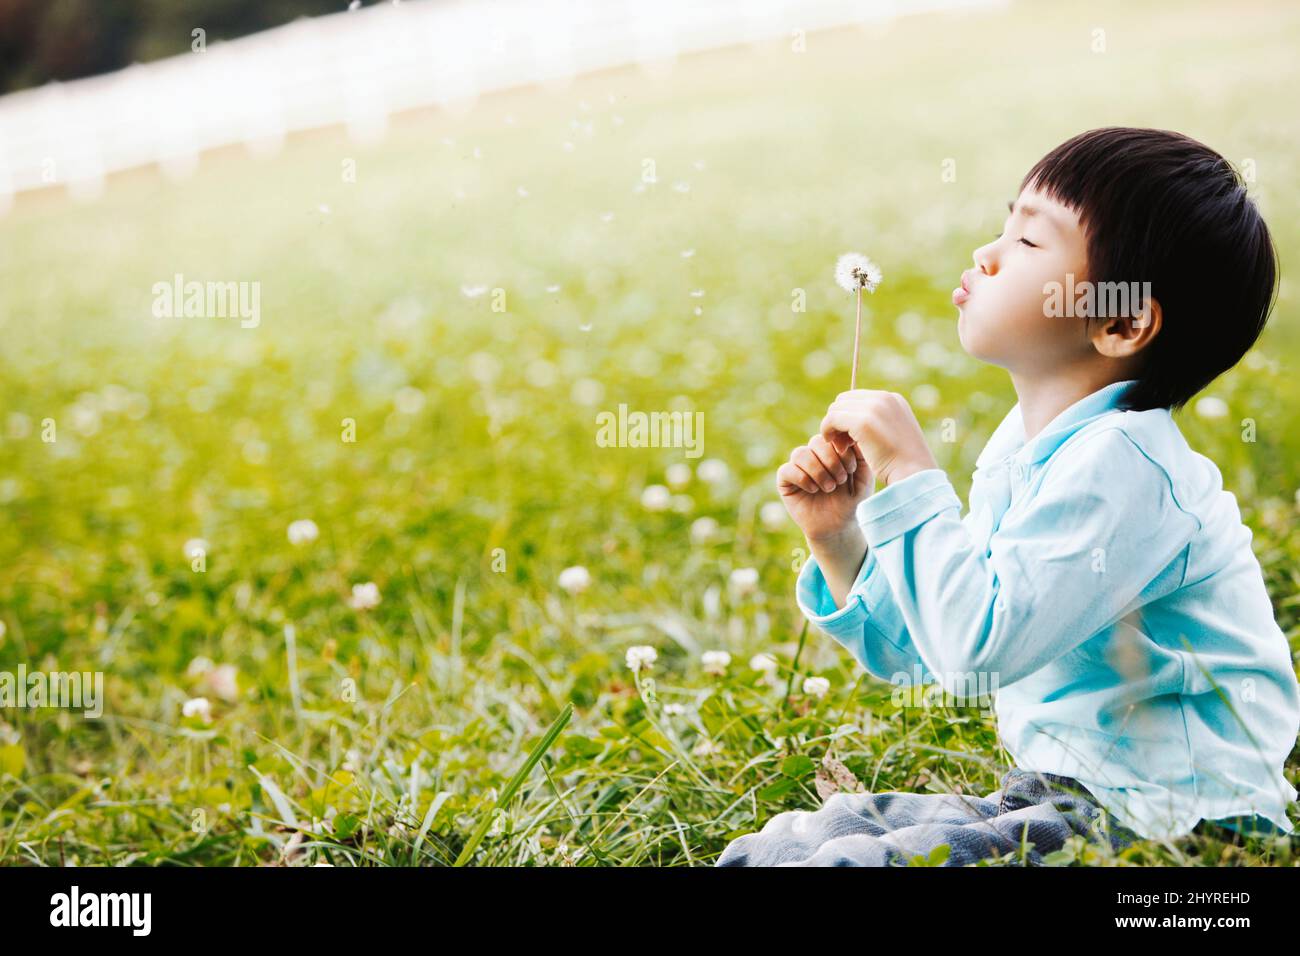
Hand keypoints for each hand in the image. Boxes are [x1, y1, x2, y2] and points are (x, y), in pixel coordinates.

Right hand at [776, 433, 872, 540]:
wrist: (838, 526)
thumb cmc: (852, 501)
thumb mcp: (863, 478)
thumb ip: (861, 456)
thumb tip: (851, 436)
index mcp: (831, 450)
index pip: (831, 436)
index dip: (841, 451)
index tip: (851, 470)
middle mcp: (813, 455)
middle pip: (815, 442)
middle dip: (830, 461)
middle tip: (841, 480)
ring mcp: (798, 467)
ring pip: (800, 454)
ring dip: (817, 470)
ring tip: (829, 488)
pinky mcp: (785, 481)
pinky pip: (786, 470)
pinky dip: (802, 478)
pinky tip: (813, 490)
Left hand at [819, 390, 937, 486]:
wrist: (914, 474)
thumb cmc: (902, 463)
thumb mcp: (892, 434)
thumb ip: (875, 422)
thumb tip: (848, 421)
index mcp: (892, 398)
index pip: (856, 398)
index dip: (848, 417)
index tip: (850, 439)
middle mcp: (884, 397)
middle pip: (844, 400)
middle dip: (839, 421)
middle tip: (844, 444)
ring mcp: (874, 408)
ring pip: (836, 409)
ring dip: (833, 428)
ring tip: (843, 448)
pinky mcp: (863, 421)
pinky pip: (831, 419)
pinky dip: (827, 431)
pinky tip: (835, 447)